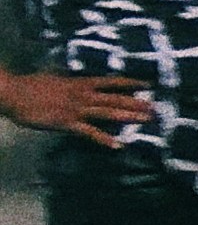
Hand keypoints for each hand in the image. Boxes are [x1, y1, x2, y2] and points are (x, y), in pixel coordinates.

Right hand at [0, 71, 154, 148]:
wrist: (14, 93)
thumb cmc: (32, 85)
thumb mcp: (56, 78)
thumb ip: (72, 81)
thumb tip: (81, 81)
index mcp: (80, 83)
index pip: (111, 82)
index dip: (130, 83)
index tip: (149, 84)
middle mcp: (82, 95)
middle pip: (115, 98)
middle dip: (136, 103)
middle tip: (156, 108)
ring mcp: (76, 109)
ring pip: (107, 113)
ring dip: (128, 117)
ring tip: (146, 121)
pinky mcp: (66, 123)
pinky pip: (89, 132)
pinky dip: (103, 139)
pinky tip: (117, 145)